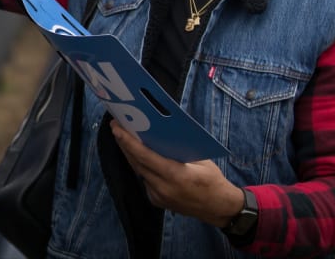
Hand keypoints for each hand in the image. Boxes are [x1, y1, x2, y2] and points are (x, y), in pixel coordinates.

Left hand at [111, 123, 243, 227]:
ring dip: (130, 154)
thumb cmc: (212, 181)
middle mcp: (163, 188)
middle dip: (125, 143)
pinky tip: (136, 153)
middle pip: (137, 163)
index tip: (117, 128)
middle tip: (116, 126)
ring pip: (139, 171)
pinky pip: (145, 179)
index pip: (145, 157)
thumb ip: (180, 151)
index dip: (129, 142)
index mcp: (176, 176)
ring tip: (123, 136)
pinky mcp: (157, 200)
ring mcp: (159, 197)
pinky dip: (140, 165)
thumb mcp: (200, 161)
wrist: (218, 209)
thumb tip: (160, 133)